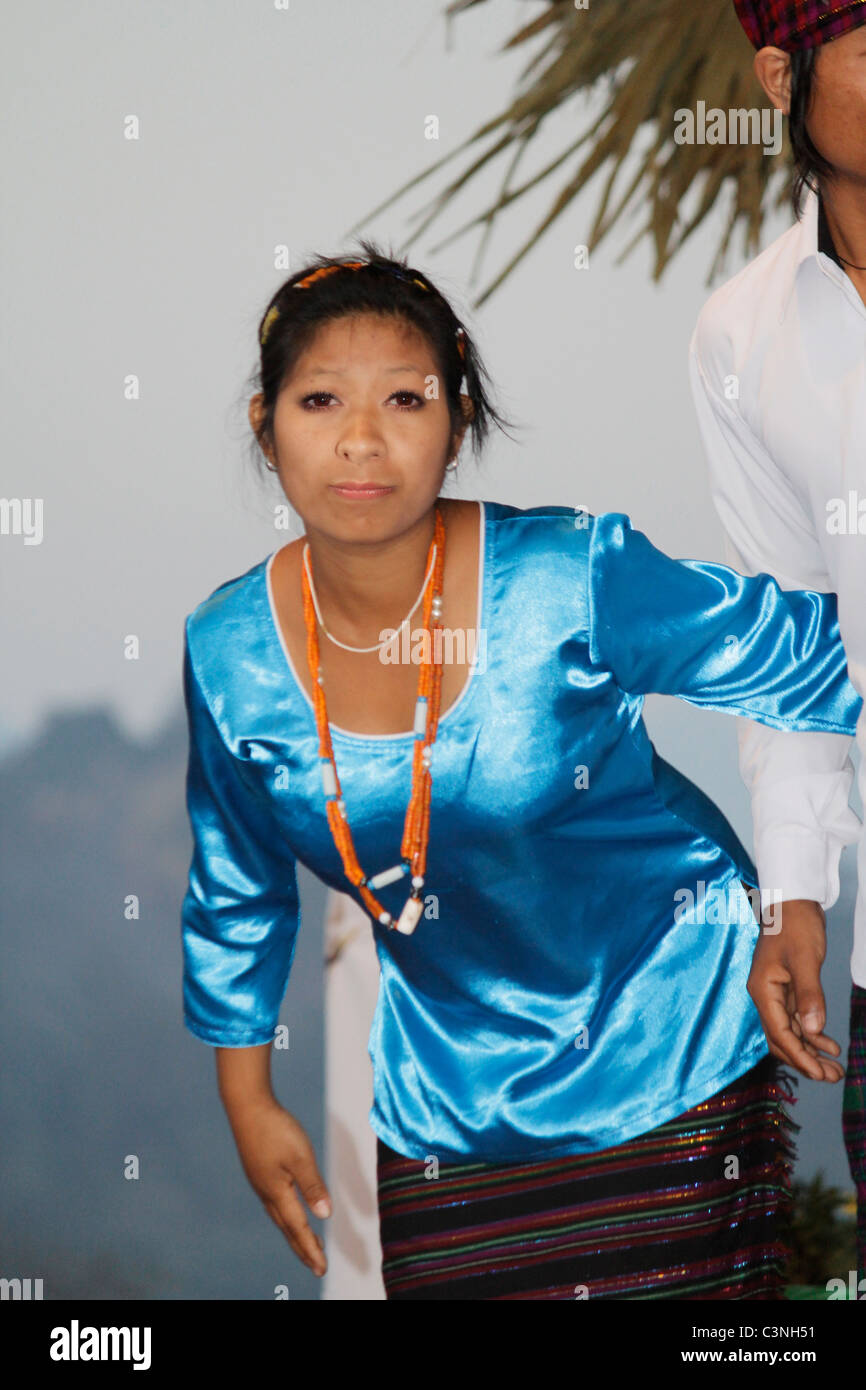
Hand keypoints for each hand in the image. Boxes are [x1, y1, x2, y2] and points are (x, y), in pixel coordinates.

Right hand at [227, 1097, 331, 1275]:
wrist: (247, 1106)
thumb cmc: (275, 1129)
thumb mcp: (300, 1156)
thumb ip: (312, 1186)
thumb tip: (324, 1216)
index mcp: (277, 1192)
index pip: (298, 1228)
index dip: (311, 1249)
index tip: (322, 1268)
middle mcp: (266, 1193)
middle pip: (287, 1228)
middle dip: (303, 1247)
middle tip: (317, 1265)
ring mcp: (260, 1182)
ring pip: (280, 1216)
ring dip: (294, 1233)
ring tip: (307, 1243)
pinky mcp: (259, 1172)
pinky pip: (274, 1203)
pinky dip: (286, 1216)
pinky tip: (289, 1211)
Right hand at [747, 897, 843, 1081]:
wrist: (793, 900)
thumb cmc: (796, 925)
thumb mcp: (805, 959)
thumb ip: (808, 995)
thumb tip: (812, 1031)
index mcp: (762, 989)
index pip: (779, 1033)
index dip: (800, 1056)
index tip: (820, 1074)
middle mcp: (765, 995)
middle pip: (781, 1038)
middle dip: (805, 1060)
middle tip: (832, 1077)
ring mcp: (775, 992)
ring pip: (790, 1031)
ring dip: (810, 1050)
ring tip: (835, 1068)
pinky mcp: (786, 988)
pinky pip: (796, 1019)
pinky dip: (812, 1033)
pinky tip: (829, 1044)